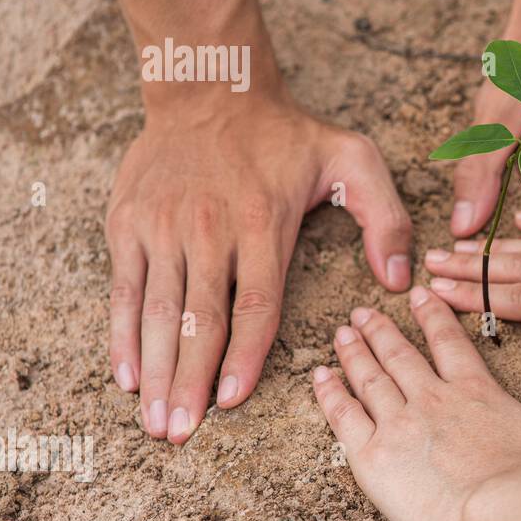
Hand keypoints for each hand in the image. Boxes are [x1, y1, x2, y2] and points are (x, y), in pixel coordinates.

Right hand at [106, 91, 412, 442]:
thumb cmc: (286, 133)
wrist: (210, 87)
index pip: (254, 303)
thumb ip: (385, 216)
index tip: (234, 398)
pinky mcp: (130, 225)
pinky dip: (122, 335)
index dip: (244, 355)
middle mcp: (208, 230)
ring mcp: (163, 228)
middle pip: (199, 319)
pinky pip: (124, 289)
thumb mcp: (354, 159)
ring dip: (155, 370)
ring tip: (156, 420)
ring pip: (156, 311)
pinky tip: (128, 375)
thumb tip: (397, 276)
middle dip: (191, 381)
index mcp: (262, 223)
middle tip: (183, 433)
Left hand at [311, 292, 520, 520]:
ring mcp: (399, 423)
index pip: (449, 343)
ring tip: (342, 332)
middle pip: (401, 354)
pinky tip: (319, 376)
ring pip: (369, 377)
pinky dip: (329, 393)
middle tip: (366, 310)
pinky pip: (344, 416)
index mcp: (476, 391)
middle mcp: (433, 398)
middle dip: (383, 329)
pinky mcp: (373, 455)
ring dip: (354, 352)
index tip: (421, 295)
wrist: (503, 513)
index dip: (434, 316)